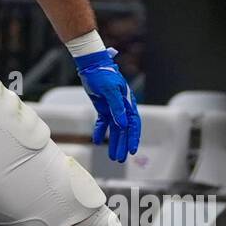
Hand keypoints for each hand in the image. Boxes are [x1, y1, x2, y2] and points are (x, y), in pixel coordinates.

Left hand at [74, 47, 140, 163]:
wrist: (92, 66)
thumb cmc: (103, 75)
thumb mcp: (110, 91)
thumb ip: (117, 107)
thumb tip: (122, 125)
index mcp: (128, 103)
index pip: (133, 124)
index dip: (133, 138)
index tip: (132, 150)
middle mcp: (122, 107)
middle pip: (124, 130)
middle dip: (122, 144)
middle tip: (119, 159)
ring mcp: (113, 108)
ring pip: (115, 129)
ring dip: (114, 142)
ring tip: (112, 156)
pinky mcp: (103, 108)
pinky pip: (103, 123)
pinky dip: (101, 131)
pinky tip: (97, 140)